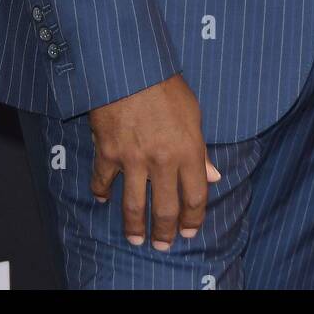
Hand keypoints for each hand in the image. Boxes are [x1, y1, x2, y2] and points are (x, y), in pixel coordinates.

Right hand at [88, 74, 220, 248]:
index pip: (195, 196)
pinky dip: (101, 193)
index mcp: (189, 150)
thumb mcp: (194, 114)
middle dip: (164, 233)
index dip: (193, 218)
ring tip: (136, 239)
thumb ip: (201, 149)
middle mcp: (162, 161)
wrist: (131, 68)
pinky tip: (102, 200)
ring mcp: (133, 159)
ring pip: (134, 206)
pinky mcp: (108, 152)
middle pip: (165, 209)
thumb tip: (213, 176)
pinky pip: (102, 181)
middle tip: (162, 245)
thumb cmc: (166, 86)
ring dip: (135, 227)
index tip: (188, 231)